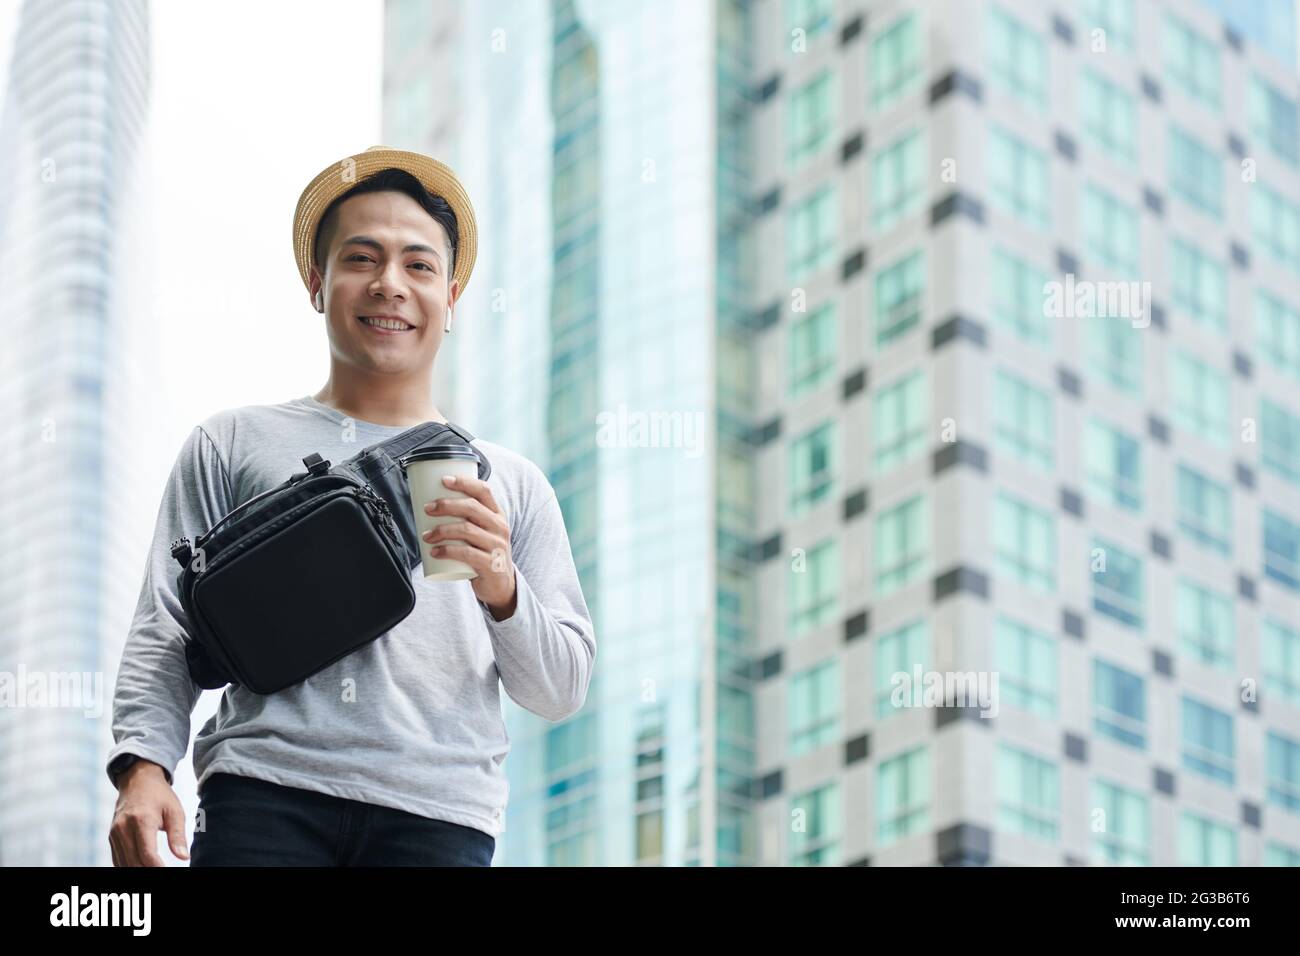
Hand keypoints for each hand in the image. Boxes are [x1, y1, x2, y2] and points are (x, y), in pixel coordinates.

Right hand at [109, 761, 189, 865]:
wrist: (137, 780)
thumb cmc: (160, 795)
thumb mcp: (175, 811)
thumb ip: (178, 835)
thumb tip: (184, 857)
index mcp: (141, 820)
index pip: (147, 854)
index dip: (158, 868)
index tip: (168, 872)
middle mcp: (123, 828)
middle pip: (134, 862)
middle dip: (148, 872)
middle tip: (163, 873)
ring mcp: (114, 833)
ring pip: (124, 864)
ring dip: (138, 871)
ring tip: (154, 871)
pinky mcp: (111, 837)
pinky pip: (118, 859)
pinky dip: (129, 867)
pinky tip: (141, 868)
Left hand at [423, 474, 516, 618]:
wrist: (501, 585)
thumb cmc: (484, 553)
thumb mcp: (483, 532)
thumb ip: (466, 518)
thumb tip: (431, 504)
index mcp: (497, 514)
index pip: (483, 491)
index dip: (464, 482)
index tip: (444, 480)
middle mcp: (500, 527)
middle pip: (471, 508)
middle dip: (446, 505)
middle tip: (427, 509)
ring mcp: (497, 546)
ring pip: (466, 530)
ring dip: (441, 530)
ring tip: (426, 536)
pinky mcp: (491, 564)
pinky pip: (467, 553)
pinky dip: (447, 551)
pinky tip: (434, 552)